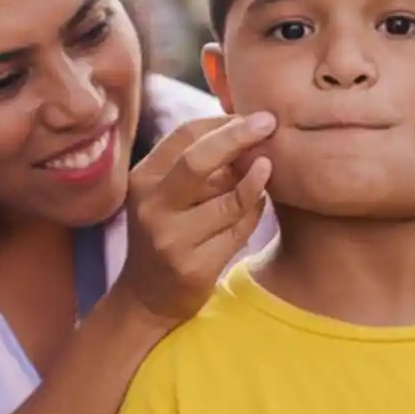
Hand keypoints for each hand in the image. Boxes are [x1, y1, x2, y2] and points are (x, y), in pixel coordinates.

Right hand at [116, 114, 275, 326]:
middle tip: (271, 123)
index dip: (225, 121)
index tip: (257, 116)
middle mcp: (152, 207)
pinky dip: (255, 212)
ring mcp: (170, 239)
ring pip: (230, 200)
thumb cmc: (168, 232)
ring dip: (256, 183)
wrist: (146, 297)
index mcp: (144, 179)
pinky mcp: (194, 267)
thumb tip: (248, 128)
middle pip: (199, 161)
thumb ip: (200, 164)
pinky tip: (257, 205)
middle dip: (239, 137)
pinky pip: (240, 230)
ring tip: (265, 172)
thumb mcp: (169, 193)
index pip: (185, 135)